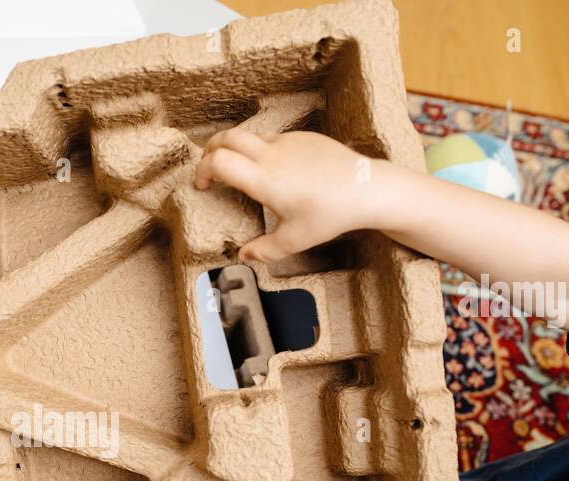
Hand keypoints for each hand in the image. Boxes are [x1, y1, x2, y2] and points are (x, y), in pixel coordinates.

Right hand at [192, 129, 388, 262]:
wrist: (366, 188)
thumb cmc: (330, 215)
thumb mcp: (295, 240)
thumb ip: (265, 250)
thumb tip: (244, 256)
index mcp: (263, 180)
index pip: (218, 162)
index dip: (202, 170)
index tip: (202, 185)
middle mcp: (271, 155)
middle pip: (226, 137)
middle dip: (210, 149)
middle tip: (208, 168)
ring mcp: (287, 142)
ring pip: (249, 135)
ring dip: (234, 148)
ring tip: (236, 169)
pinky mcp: (303, 137)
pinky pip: (272, 138)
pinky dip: (259, 149)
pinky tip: (271, 168)